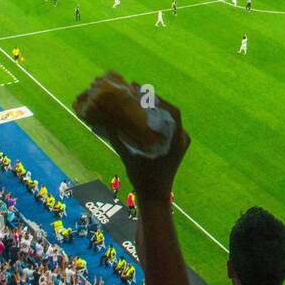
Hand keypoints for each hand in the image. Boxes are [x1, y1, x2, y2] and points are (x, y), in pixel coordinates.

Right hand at [78, 78, 188, 199]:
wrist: (154, 196)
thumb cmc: (142, 177)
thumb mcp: (128, 155)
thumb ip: (116, 136)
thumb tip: (103, 117)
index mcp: (176, 140)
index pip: (172, 112)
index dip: (157, 98)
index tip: (141, 90)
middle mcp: (182, 138)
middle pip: (168, 112)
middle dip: (151, 99)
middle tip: (134, 89)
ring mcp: (180, 141)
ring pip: (168, 117)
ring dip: (153, 106)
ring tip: (136, 97)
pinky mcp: (176, 144)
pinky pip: (167, 125)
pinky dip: (155, 117)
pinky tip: (142, 112)